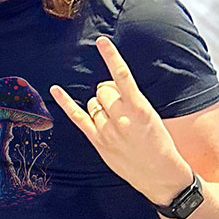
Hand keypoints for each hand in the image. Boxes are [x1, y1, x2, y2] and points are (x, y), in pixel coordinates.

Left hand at [49, 36, 189, 201]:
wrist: (162, 176)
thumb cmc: (160, 144)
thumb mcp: (152, 117)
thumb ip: (131, 101)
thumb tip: (110, 88)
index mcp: (140, 109)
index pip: (122, 76)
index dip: (111, 57)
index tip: (101, 42)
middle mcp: (122, 118)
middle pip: (103, 90)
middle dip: (108, 93)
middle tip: (119, 107)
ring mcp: (108, 130)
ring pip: (93, 103)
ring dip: (100, 107)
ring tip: (115, 122)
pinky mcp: (98, 141)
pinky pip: (77, 117)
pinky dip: (65, 102)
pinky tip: (55, 89)